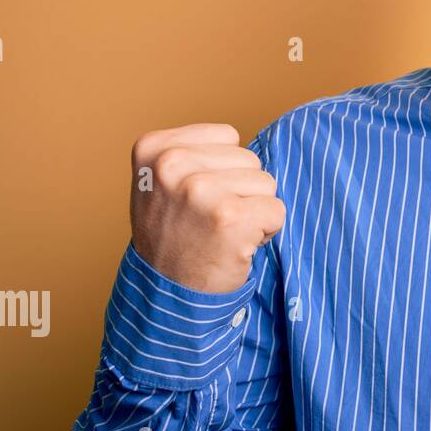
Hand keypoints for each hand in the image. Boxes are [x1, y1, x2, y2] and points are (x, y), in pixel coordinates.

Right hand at [129, 123, 284, 293]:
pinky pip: (277, 210)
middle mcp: (171, 164)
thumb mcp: (163, 181)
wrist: (166, 294)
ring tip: (221, 232)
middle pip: (249, 158)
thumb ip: (194, 152)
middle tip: (210, 220)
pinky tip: (235, 245)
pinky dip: (266, 231)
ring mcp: (199, 190)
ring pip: (266, 183)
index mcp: (153, 148)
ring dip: (253, 211)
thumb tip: (246, 141)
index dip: (223, 168)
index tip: (196, 197)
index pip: (227, 135)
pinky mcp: (229, 217)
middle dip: (241, 190)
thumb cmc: (173, 235)